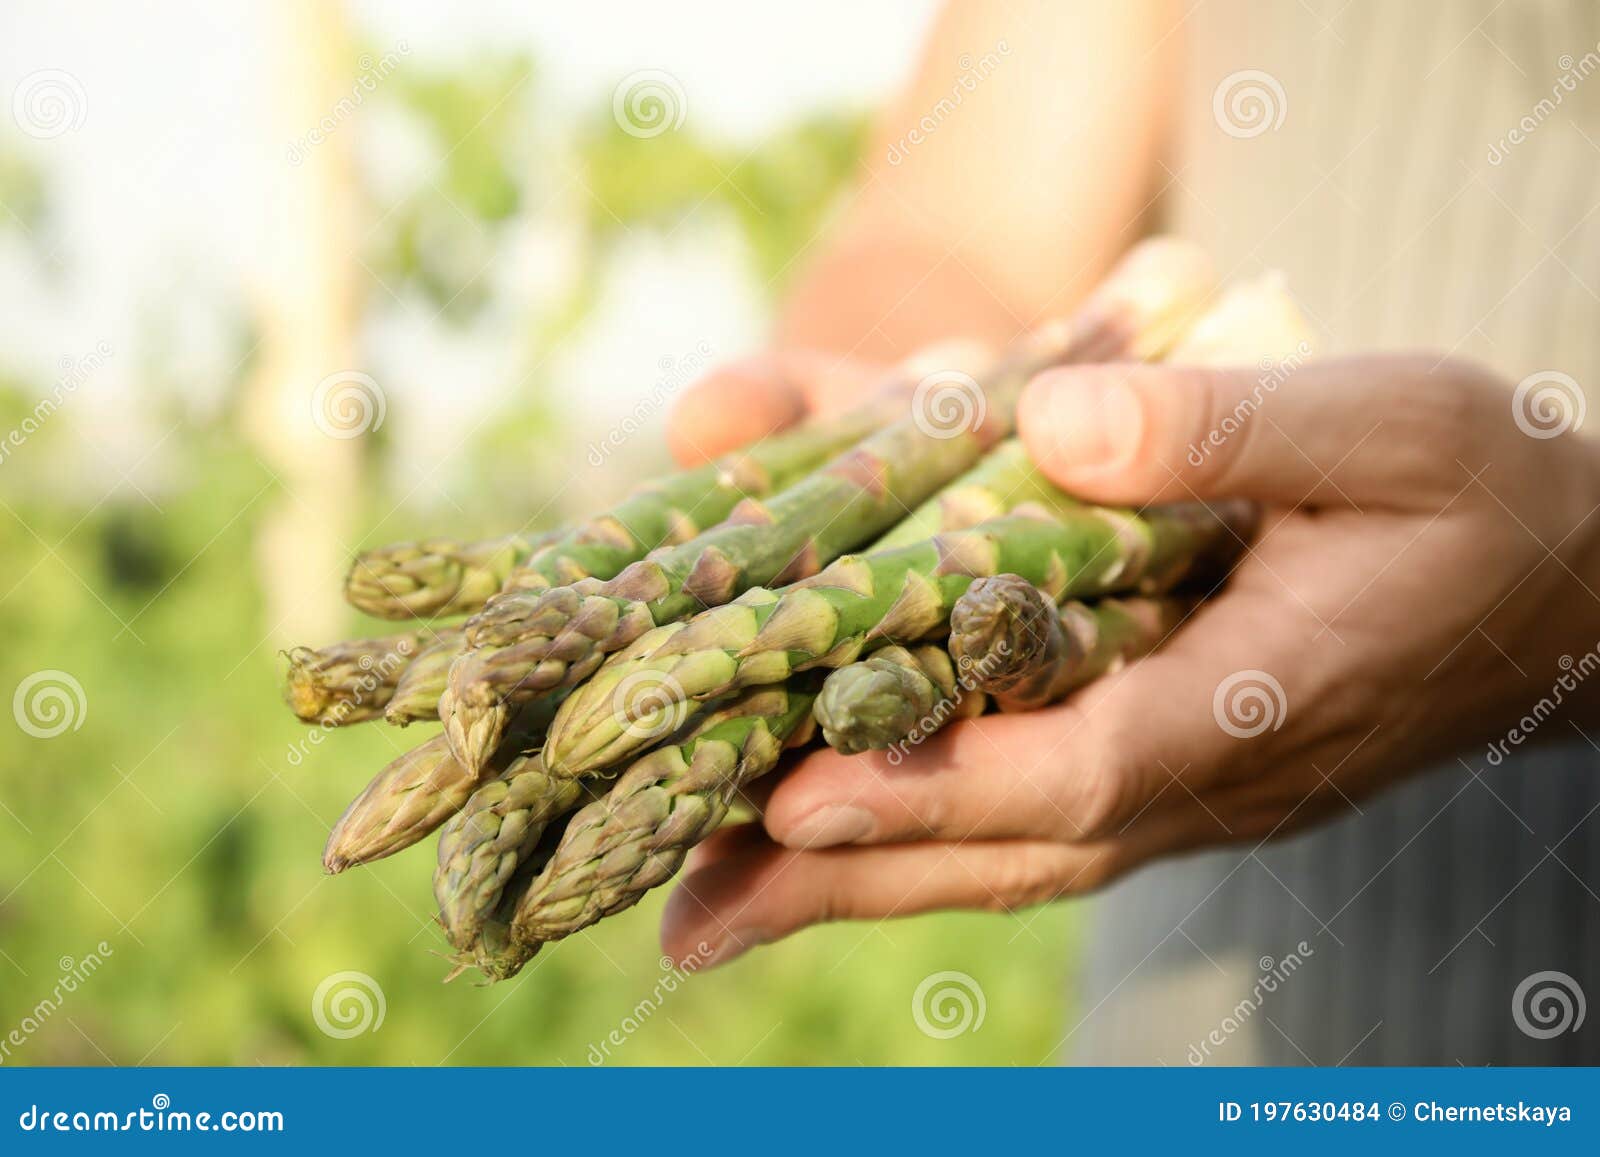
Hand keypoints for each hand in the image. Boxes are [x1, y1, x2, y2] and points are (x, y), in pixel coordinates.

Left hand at [660, 354, 1599, 968]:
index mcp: (1261, 695)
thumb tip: (1051, 422)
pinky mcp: (1164, 762)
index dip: (939, 785)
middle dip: (846, 877)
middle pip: (1003, 847)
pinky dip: (917, 834)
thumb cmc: (1487, 492)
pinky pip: (1024, 818)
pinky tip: (822, 837)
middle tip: (689, 910)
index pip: (1082, 766)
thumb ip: (1230, 425)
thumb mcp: (1393, 419)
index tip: (799, 792)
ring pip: (1000, 854)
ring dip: (857, 881)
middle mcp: (1205, 771)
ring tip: (715, 906)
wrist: (1562, 586)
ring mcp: (1181, 783)